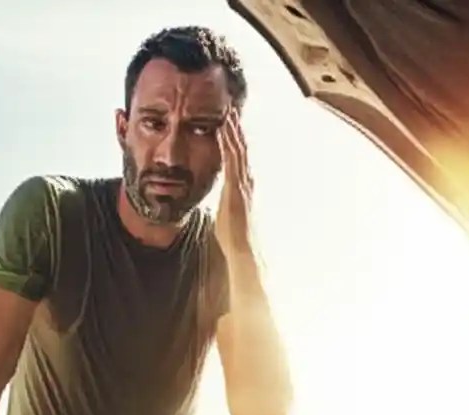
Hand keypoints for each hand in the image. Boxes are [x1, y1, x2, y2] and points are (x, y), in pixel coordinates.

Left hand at [215, 109, 253, 258]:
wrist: (245, 249)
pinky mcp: (236, 186)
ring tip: (228, 112)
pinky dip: (227, 142)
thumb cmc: (235, 238)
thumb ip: (226, 204)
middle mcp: (247, 181)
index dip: (235, 141)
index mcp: (244, 187)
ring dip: (233, 130)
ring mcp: (243, 182)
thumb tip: (223, 205)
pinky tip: (221, 129)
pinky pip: (231, 158)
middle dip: (236, 129)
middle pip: (242, 149)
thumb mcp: (229, 215)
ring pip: (238, 149)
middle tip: (231, 109)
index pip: (239, 158)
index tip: (230, 126)